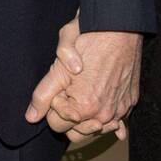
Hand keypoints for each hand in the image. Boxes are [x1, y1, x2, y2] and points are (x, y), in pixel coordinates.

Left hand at [26, 12, 140, 139]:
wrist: (120, 27)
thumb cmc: (89, 41)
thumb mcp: (58, 65)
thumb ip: (43, 95)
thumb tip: (31, 117)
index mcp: (83, 109)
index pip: (56, 124)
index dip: (53, 104)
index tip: (59, 86)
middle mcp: (104, 115)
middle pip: (75, 133)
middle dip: (68, 117)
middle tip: (69, 91)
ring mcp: (120, 109)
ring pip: (95, 128)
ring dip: (87, 118)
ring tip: (84, 93)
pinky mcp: (130, 102)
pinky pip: (117, 121)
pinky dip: (109, 118)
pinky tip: (103, 105)